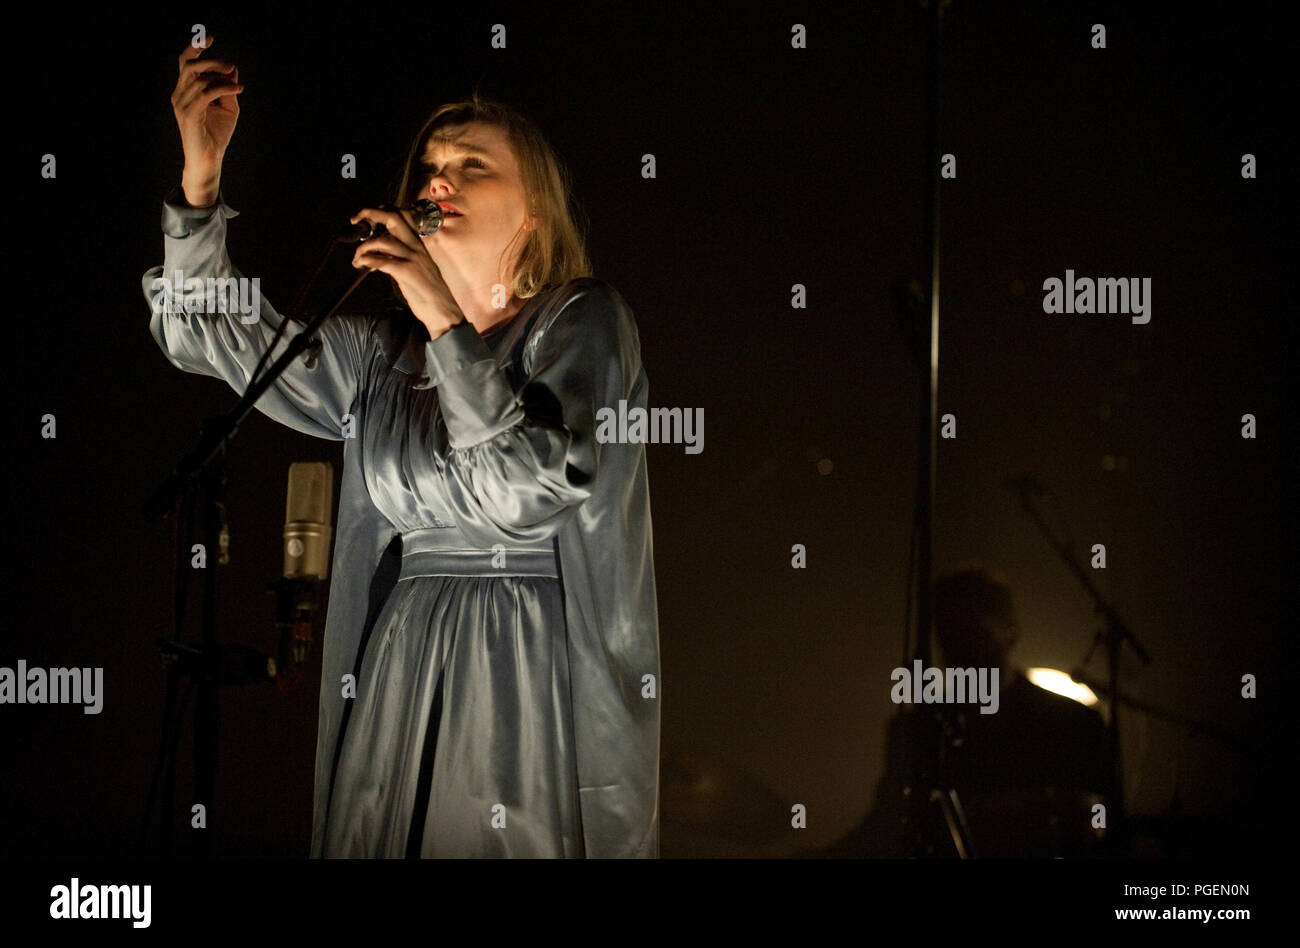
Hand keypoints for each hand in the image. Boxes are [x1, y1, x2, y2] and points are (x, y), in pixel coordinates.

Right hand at [172, 36, 242, 206]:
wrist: (209, 160)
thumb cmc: (217, 135)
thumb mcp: (227, 108)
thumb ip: (228, 89)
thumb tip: (233, 69)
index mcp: (184, 91)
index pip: (185, 63)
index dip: (195, 48)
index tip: (209, 38)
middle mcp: (179, 95)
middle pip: (190, 66)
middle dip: (212, 61)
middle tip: (230, 67)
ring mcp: (182, 105)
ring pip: (199, 79)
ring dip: (221, 77)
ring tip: (237, 84)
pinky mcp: (189, 115)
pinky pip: (206, 94)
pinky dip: (224, 88)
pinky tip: (238, 89)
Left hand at [350, 207, 465, 338]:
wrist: (444, 312)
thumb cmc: (429, 294)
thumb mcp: (418, 268)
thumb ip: (402, 256)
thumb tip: (382, 252)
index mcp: (419, 244)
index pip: (402, 215)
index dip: (381, 211)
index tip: (366, 218)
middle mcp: (417, 247)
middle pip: (393, 217)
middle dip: (370, 214)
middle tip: (356, 221)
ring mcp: (413, 259)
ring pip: (382, 241)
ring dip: (363, 247)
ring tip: (357, 259)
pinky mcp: (407, 272)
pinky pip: (381, 261)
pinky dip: (367, 260)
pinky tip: (361, 265)